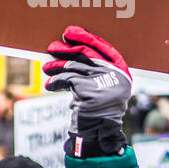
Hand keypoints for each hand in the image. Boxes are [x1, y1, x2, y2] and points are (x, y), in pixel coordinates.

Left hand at [43, 26, 132, 157]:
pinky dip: (57, 81)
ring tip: (46, 68)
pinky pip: (68, 80)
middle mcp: (115, 76)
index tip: (71, 32)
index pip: (105, 48)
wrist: (98, 134)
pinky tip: (50, 85)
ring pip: (74, 67)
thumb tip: (71, 49)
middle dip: (67, 49)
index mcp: (122, 72)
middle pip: (88, 54)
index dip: (87, 38)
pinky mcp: (89, 91)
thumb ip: (93, 71)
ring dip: (57, 66)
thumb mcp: (100, 87)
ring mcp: (103, 83)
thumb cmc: (97, 111)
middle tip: (52, 47)